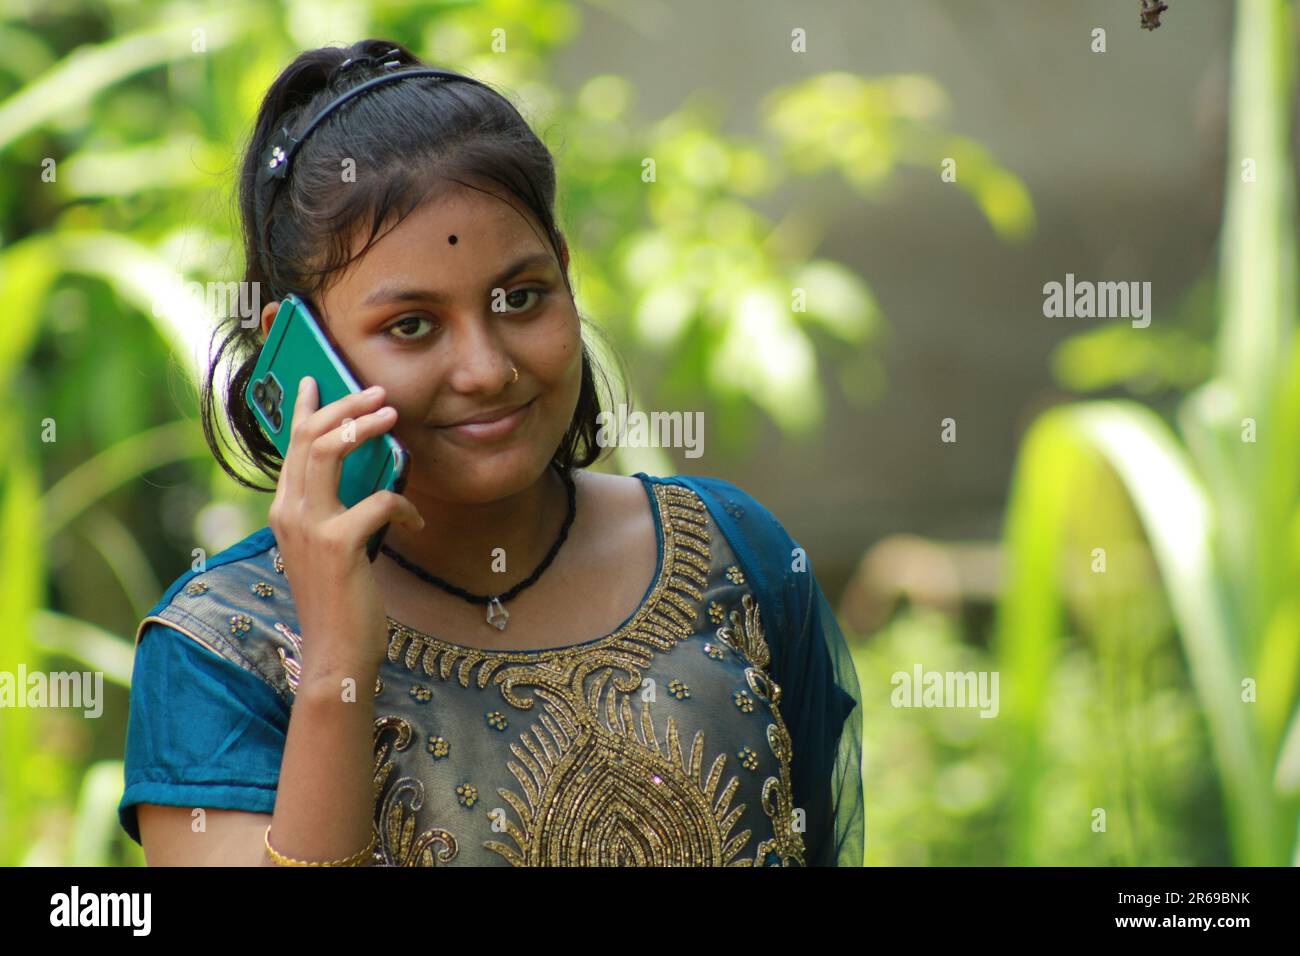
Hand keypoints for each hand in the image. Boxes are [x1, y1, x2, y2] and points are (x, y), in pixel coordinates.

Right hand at [267, 377, 423, 681]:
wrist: (336, 652)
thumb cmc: (341, 600)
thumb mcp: (331, 548)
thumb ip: (336, 513)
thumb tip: (368, 480)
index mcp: (285, 511)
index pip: (291, 447)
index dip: (306, 409)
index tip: (317, 380)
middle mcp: (289, 512)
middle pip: (311, 436)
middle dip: (345, 405)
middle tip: (379, 394)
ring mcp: (310, 527)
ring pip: (330, 449)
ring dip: (364, 425)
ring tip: (393, 416)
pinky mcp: (339, 544)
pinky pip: (379, 501)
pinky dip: (405, 505)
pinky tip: (417, 523)